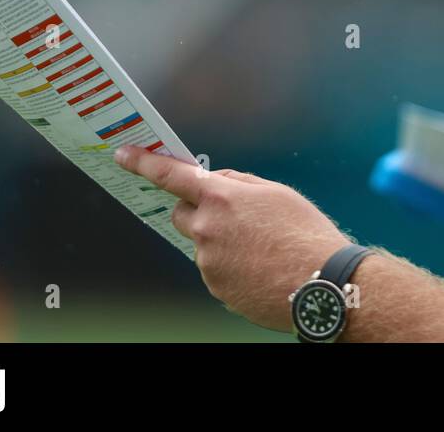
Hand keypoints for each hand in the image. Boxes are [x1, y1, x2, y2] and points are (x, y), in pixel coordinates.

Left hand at [114, 146, 349, 331]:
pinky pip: (215, 270)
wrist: (320, 284)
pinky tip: (259, 268)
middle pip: (182, 214)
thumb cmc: (305, 234)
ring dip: (221, 243)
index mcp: (221, 197)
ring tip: (261, 249)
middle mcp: (206, 229)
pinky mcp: (215, 287)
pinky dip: (231, 266)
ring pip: (203, 244)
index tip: (124, 155)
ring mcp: (208, 262)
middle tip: (232, 218)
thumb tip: (218, 180)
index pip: (171, 175)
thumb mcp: (278, 193)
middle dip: (198, 211)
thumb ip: (240, 183)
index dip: (143, 163)